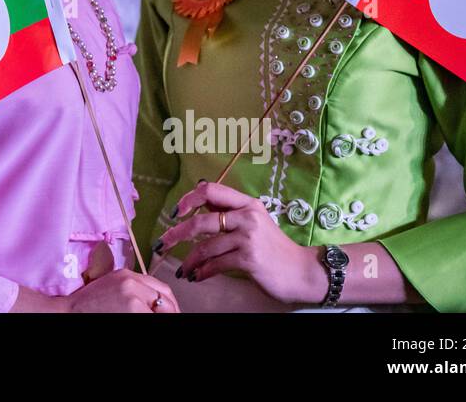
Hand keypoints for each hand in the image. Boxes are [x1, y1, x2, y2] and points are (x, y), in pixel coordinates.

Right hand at [65, 269, 178, 312]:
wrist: (69, 311)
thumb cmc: (87, 305)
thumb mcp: (112, 287)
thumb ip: (133, 290)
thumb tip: (154, 304)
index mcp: (127, 275)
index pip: (161, 289)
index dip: (170, 304)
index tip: (170, 312)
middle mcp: (132, 282)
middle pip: (166, 299)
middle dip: (171, 311)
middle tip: (173, 317)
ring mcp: (133, 298)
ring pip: (162, 310)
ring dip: (163, 316)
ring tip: (156, 319)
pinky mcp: (133, 311)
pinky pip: (151, 316)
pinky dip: (152, 318)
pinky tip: (146, 319)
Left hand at [156, 181, 326, 303]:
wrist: (302, 272)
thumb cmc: (274, 249)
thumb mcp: (254, 222)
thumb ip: (229, 213)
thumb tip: (196, 205)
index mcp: (247, 203)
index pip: (211, 190)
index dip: (188, 198)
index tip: (174, 213)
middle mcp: (247, 216)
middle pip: (201, 220)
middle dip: (177, 233)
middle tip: (162, 244)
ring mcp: (248, 237)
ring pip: (206, 246)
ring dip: (190, 260)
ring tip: (184, 269)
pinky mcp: (249, 258)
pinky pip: (216, 264)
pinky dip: (203, 271)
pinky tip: (198, 276)